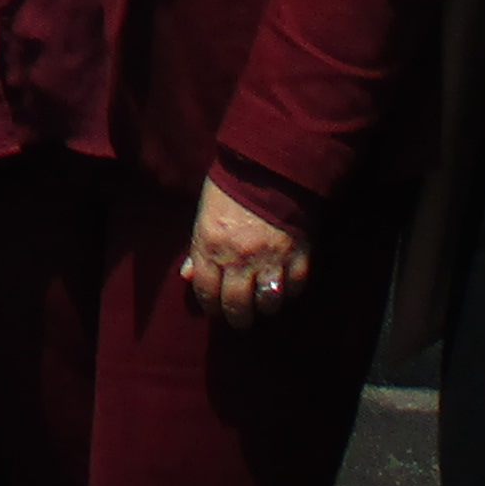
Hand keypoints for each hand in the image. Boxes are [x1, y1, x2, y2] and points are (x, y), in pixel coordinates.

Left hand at [182, 177, 313, 330]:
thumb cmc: (231, 186)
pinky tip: (284, 287)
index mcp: (210, 245)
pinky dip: (290, 292)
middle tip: (240, 320)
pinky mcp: (297, 256)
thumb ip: (197, 248)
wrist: (271, 165)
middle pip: (237, 306)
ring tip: (264, 304)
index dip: (210, 306)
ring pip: (268, 304)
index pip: (205, 292)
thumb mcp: (204, 213)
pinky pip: (294, 289)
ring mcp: (269, 260)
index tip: (215, 309)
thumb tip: (187, 275)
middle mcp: (238, 258)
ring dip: (265, 307)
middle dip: (237, 318)